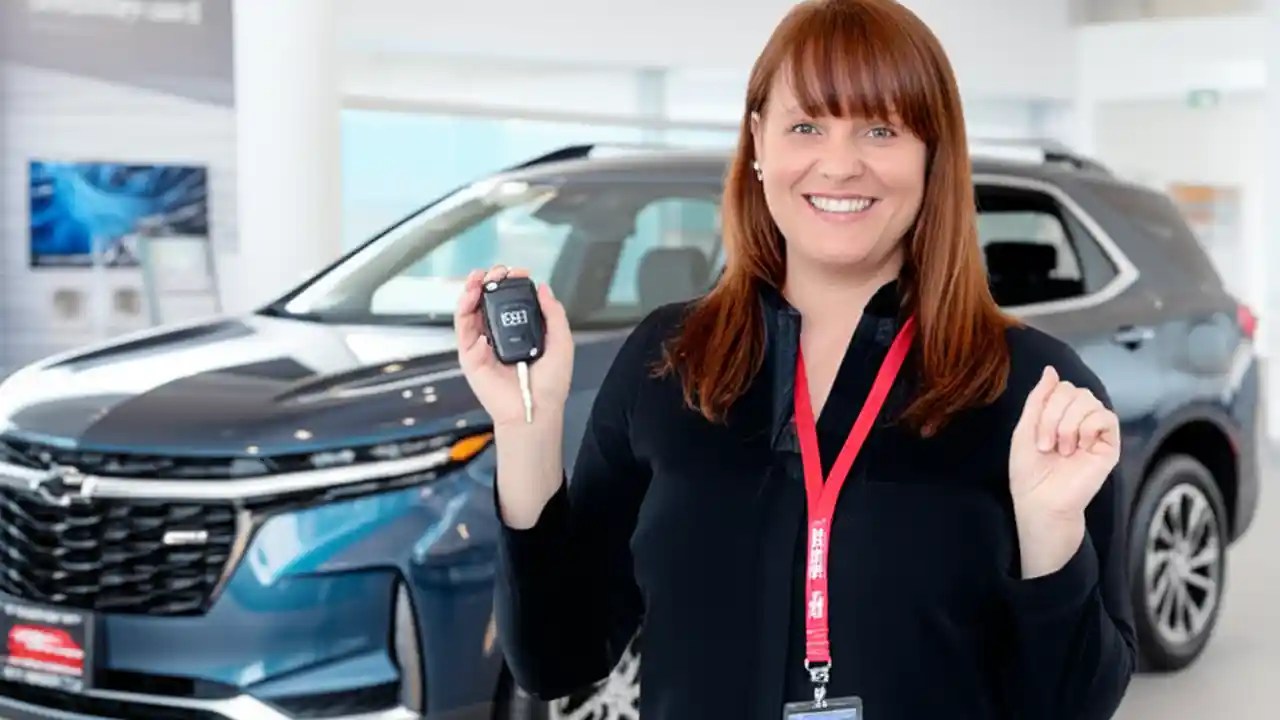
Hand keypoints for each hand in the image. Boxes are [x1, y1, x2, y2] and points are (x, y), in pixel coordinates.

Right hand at [454, 265, 574, 427]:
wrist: (535, 410)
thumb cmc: (549, 384)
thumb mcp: (561, 342)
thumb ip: (553, 314)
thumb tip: (543, 288)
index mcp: (519, 331)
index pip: (509, 300)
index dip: (511, 283)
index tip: (518, 272)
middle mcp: (498, 335)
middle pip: (486, 301)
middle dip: (489, 281)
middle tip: (495, 271)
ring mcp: (482, 345)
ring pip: (469, 311)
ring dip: (470, 291)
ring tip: (478, 279)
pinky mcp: (470, 358)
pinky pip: (463, 333)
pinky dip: (465, 316)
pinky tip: (474, 306)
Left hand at [1009, 366, 1120, 575]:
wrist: (1040, 501)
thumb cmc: (1030, 471)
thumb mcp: (1025, 427)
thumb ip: (1038, 398)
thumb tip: (1050, 369)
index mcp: (1060, 415)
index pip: (1061, 386)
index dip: (1046, 403)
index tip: (1036, 434)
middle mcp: (1080, 420)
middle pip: (1075, 390)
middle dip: (1054, 414)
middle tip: (1046, 444)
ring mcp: (1096, 432)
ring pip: (1089, 401)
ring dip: (1068, 423)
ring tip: (1061, 449)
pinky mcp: (1110, 445)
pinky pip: (1106, 417)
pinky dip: (1088, 427)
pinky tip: (1079, 446)